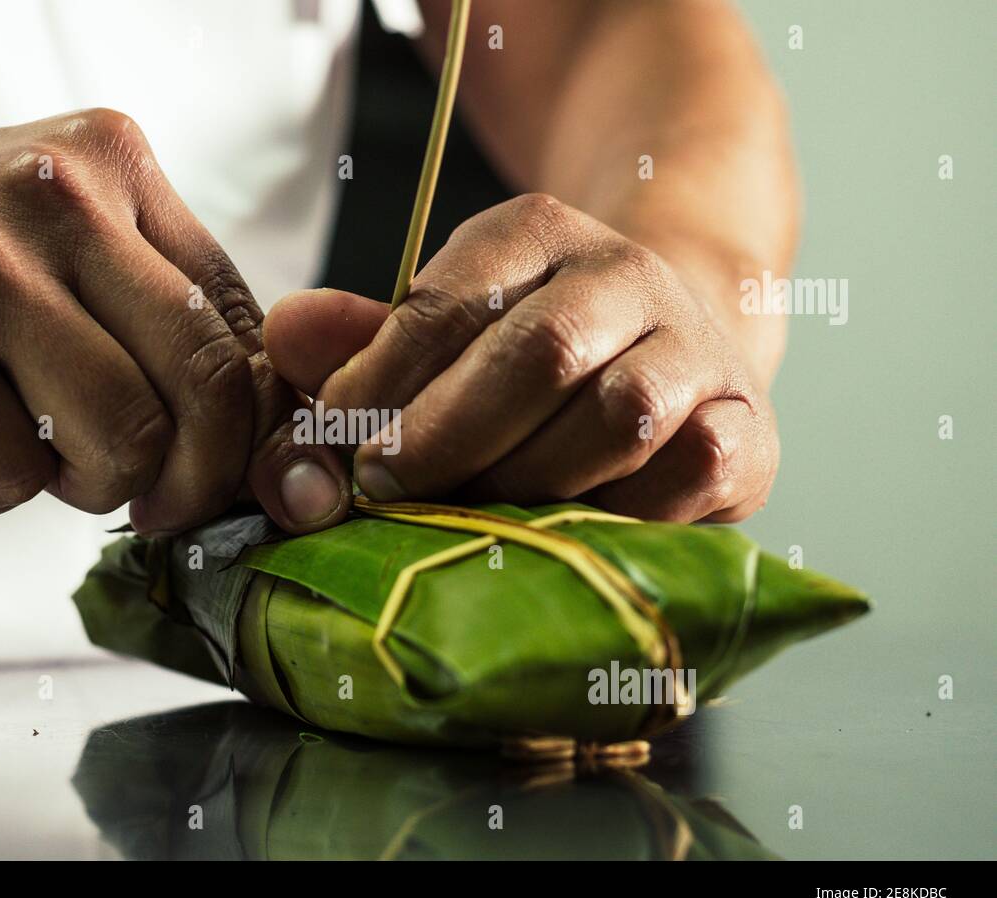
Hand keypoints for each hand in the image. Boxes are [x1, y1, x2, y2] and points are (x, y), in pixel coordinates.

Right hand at [0, 109, 347, 532]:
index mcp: (110, 163)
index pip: (236, 317)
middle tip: (160, 504)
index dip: (250, 421)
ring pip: (125, 436)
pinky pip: (11, 475)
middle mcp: (58, 194)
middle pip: (207, 380)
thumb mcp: (54, 245)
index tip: (224, 469)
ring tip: (38, 454)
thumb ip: (151, 310)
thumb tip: (255, 423)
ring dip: (91, 486)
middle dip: (199, 476)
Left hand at [265, 194, 777, 522]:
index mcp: (539, 233)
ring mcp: (697, 347)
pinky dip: (628, 509)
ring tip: (472, 516)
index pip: (450, 301)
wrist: (674, 350)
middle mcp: (628, 275)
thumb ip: (364, 342)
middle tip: (388, 488)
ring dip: (532, 479)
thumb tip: (283, 336)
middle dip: (451, 433)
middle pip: (542, 350)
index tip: (339, 445)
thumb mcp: (445, 329)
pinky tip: (570, 531)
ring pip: (620, 413)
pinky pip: (694, 469)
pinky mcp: (746, 426)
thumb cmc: (530, 355)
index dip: (383, 381)